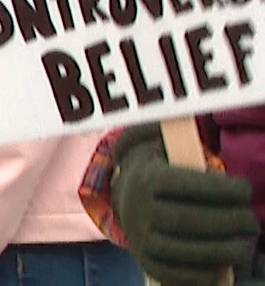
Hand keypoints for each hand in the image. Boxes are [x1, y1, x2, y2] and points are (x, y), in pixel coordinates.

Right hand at [113, 124, 258, 285]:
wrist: (127, 198)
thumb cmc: (162, 169)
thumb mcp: (165, 147)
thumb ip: (181, 138)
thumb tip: (194, 111)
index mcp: (146, 179)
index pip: (188, 185)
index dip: (223, 189)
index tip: (246, 189)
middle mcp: (138, 209)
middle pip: (191, 220)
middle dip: (229, 222)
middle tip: (252, 222)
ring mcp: (140, 237)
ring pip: (186, 250)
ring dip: (222, 250)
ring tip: (241, 245)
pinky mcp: (146, 259)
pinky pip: (175, 273)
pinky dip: (201, 274)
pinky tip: (221, 266)